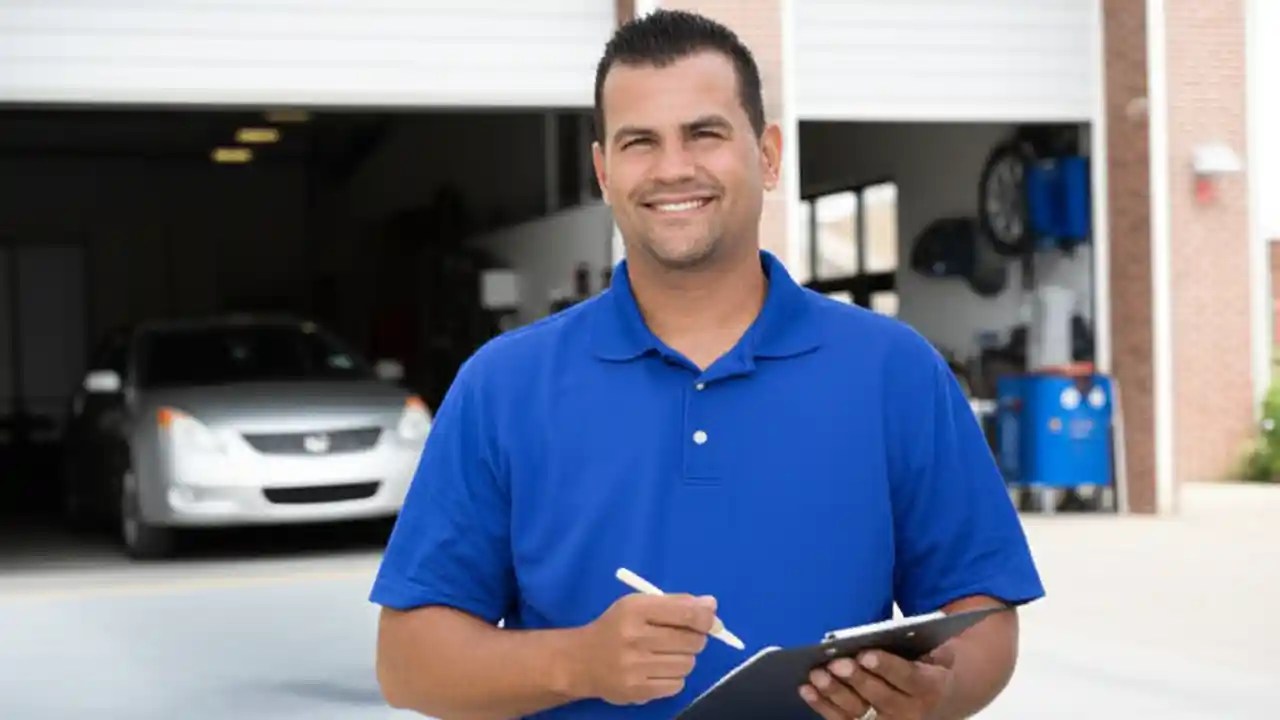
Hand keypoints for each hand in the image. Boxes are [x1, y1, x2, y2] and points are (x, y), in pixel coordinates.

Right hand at [571, 592, 716, 705]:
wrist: (580, 661)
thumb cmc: (615, 628)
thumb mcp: (639, 606)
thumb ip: (676, 603)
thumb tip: (711, 606)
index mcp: (635, 609)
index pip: (685, 613)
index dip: (705, 618)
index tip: (708, 620)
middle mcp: (634, 637)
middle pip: (691, 641)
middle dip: (695, 638)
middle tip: (683, 638)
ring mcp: (634, 667)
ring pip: (687, 664)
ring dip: (684, 659)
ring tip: (666, 654)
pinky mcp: (636, 691)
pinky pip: (677, 685)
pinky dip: (674, 677)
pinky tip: (658, 670)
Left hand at [799, 645, 955, 719]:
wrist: (941, 703)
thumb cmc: (930, 668)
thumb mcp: (940, 654)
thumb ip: (928, 642)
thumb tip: (912, 626)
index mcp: (930, 687)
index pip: (908, 678)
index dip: (886, 667)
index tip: (865, 654)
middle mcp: (910, 712)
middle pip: (881, 697)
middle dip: (857, 680)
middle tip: (836, 663)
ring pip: (858, 713)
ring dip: (835, 693)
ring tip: (816, 674)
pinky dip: (823, 706)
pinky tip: (806, 689)